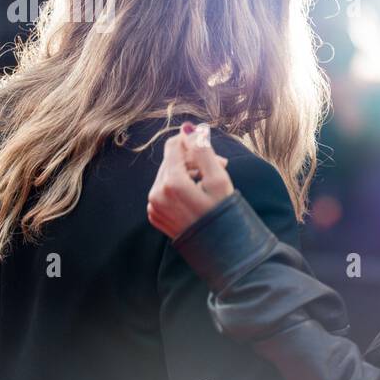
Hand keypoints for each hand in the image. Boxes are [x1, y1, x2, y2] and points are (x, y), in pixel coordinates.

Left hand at [146, 123, 233, 239]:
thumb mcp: (219, 179)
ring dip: (188, 173)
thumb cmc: (225, 214)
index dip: (192, 142)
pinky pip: (164, 191)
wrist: (222, 251)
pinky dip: (180, 189)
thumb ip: (203, 150)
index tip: (209, 148)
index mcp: (172, 183)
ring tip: (210, 181)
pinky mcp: (155, 216)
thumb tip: (190, 128)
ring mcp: (154, 207)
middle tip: (219, 165)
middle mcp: (157, 194)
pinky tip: (198, 195)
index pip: (174, 146)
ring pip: (167, 175)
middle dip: (193, 160)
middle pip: (170, 160)